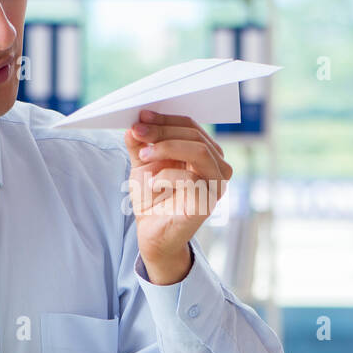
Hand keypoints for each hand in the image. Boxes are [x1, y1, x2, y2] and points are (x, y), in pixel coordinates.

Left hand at [124, 110, 231, 284]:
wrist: (152, 235)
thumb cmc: (153, 199)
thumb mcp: (142, 165)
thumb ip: (140, 144)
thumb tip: (135, 124)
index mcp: (205, 154)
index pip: (191, 126)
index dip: (166, 119)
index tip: (141, 117)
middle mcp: (217, 168)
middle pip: (196, 135)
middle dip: (163, 130)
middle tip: (137, 132)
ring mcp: (216, 186)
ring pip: (200, 151)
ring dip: (167, 148)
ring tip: (142, 156)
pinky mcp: (208, 203)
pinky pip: (191, 179)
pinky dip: (166, 177)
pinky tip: (152, 184)